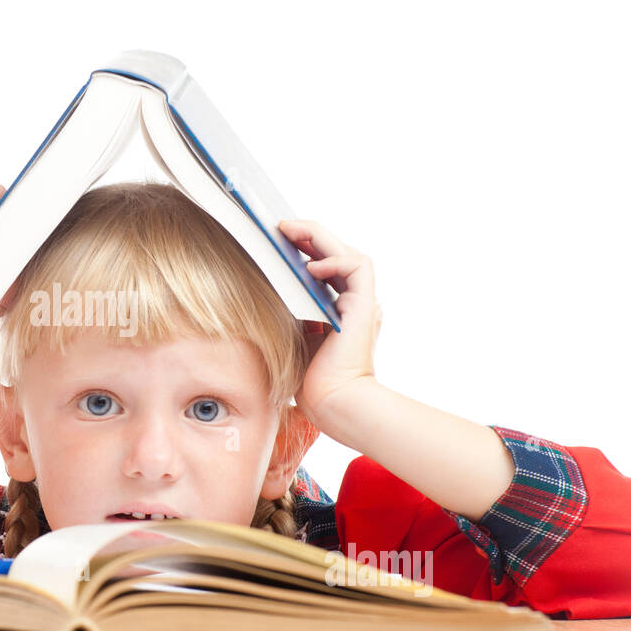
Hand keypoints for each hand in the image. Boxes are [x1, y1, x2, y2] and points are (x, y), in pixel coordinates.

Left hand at [278, 219, 384, 427]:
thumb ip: (289, 312)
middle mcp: (353, 300)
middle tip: (279, 226)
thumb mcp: (292, 335)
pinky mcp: (364, 306)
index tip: (277, 238)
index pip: (323, 265)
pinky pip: (357, 266)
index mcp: (337, 307)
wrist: (333, 404)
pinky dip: (335, 260)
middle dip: (308, 234)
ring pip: (346, 252)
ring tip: (289, 231)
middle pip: (335, 252)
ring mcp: (361, 302)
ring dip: (319, 237)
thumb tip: (265, 290)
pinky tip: (311, 266)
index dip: (303, 247)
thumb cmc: (310, 381)